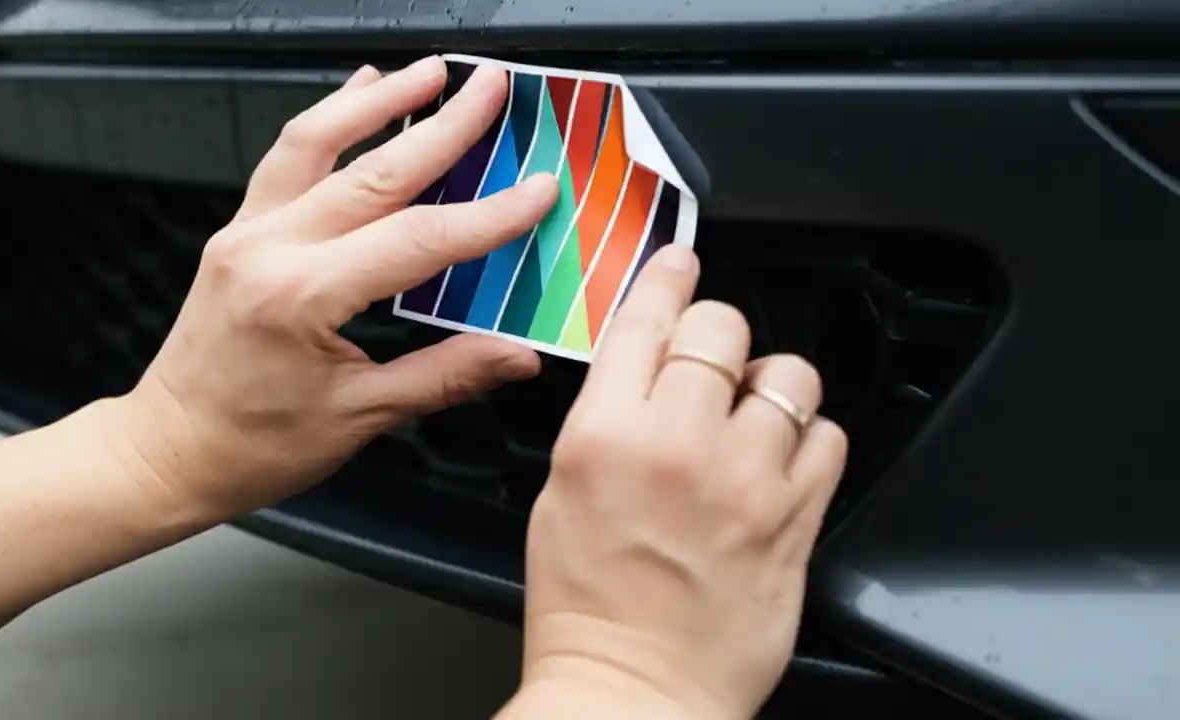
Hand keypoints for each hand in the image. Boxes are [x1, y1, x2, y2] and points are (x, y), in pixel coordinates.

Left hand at [108, 57, 557, 518]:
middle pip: (374, 172)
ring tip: (429, 72)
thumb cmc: (249, 445)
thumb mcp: (358, 419)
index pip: (416, 241)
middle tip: (491, 89)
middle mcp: (268, 250)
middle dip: (443, 125)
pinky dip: (330, 120)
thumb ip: (444, 376)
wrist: (167, 450)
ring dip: (378, 100)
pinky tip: (359, 93)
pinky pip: (286, 157)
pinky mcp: (239, 232)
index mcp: (300, 298)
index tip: (536, 190)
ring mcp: (247, 233)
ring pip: (317, 141)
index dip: (486, 216)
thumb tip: (515, 356)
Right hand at [511, 247, 847, 718]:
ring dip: (772, 388)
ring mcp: (744, 481)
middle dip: (718, 337)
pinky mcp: (795, 519)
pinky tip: (782, 462)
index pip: (645, 320)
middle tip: (712, 366)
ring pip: (789, 376)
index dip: (668, 278)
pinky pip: (830, 437)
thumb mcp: (563, 495)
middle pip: (723, 328)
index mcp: (602, 437)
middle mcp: (675, 447)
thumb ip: (604, 421)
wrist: (634, 690)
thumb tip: (644, 368)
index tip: (681, 265)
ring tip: (754, 421)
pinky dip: (811, 439)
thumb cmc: (589, 609)